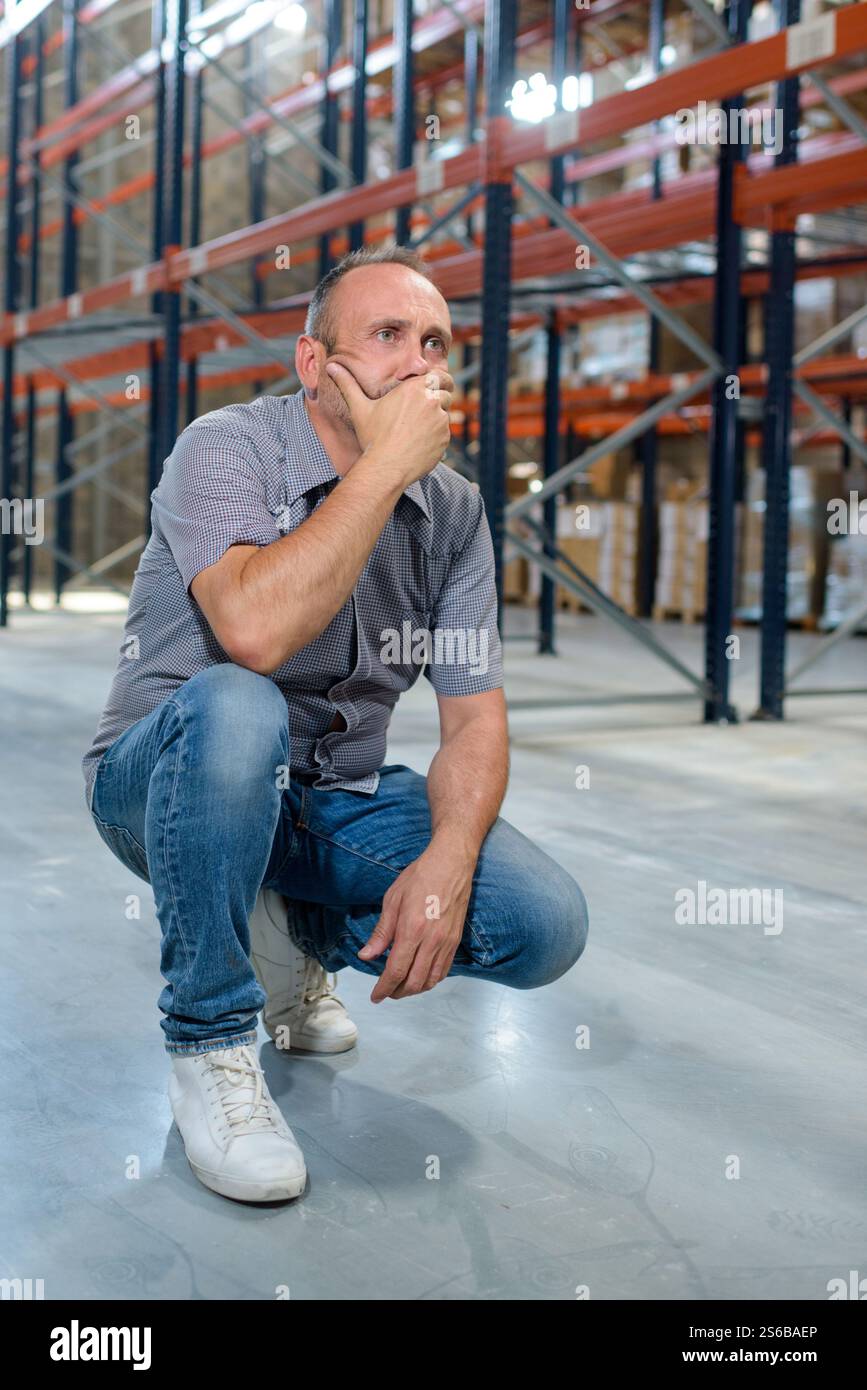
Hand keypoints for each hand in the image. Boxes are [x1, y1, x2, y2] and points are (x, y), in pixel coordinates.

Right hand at [325, 361, 453, 484]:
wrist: (386, 468)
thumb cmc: (373, 437)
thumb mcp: (359, 408)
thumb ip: (348, 384)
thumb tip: (331, 366)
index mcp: (414, 388)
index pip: (439, 374)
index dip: (438, 380)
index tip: (432, 386)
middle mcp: (431, 400)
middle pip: (447, 392)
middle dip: (440, 397)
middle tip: (428, 408)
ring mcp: (441, 421)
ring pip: (446, 413)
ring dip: (437, 418)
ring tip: (418, 429)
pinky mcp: (445, 439)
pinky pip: (445, 433)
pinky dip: (437, 437)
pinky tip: (419, 444)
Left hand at [358, 840, 475, 1001]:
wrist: (451, 863)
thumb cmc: (421, 876)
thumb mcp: (392, 900)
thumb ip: (381, 933)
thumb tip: (367, 955)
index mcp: (412, 930)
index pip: (396, 971)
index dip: (384, 988)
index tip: (376, 996)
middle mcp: (432, 941)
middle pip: (414, 982)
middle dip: (397, 993)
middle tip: (386, 992)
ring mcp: (447, 942)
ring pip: (431, 980)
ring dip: (414, 990)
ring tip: (401, 987)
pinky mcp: (456, 941)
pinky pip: (444, 970)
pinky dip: (431, 980)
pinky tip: (421, 976)